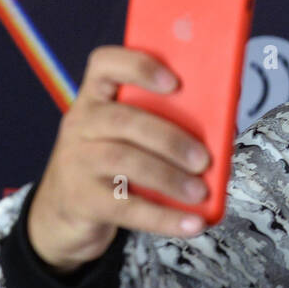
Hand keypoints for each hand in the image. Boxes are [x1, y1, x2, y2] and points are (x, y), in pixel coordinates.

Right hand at [27, 47, 211, 272]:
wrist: (64, 212)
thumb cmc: (113, 163)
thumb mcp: (129, 135)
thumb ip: (164, 119)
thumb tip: (223, 118)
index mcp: (97, 97)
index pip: (104, 64)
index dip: (139, 66)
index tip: (176, 82)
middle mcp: (80, 123)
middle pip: (124, 120)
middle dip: (170, 138)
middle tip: (204, 160)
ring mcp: (75, 161)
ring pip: (123, 160)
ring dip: (170, 177)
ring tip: (200, 192)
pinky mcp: (81, 200)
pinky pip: (125, 207)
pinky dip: (164, 217)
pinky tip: (193, 223)